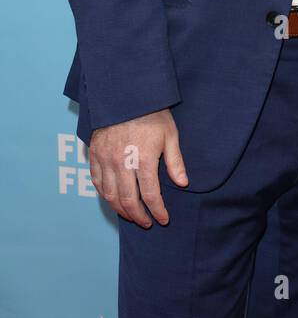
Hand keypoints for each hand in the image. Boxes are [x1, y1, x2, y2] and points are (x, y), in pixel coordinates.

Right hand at [88, 109, 187, 227]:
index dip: (157, 211)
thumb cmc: (152, 114)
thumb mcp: (170, 135)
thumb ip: (175, 162)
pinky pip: (97, 182)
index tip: (163, 219)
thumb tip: (183, 183)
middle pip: (128, 200)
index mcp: (143, 159)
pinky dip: (105, 195)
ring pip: (110, 195)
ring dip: (120, 210)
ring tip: (131, 216)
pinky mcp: (94, 154)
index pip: (150, 195)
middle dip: (139, 216)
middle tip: (147, 223)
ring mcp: (105, 159)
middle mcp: (122, 162)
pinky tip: (113, 200)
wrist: (125, 95)